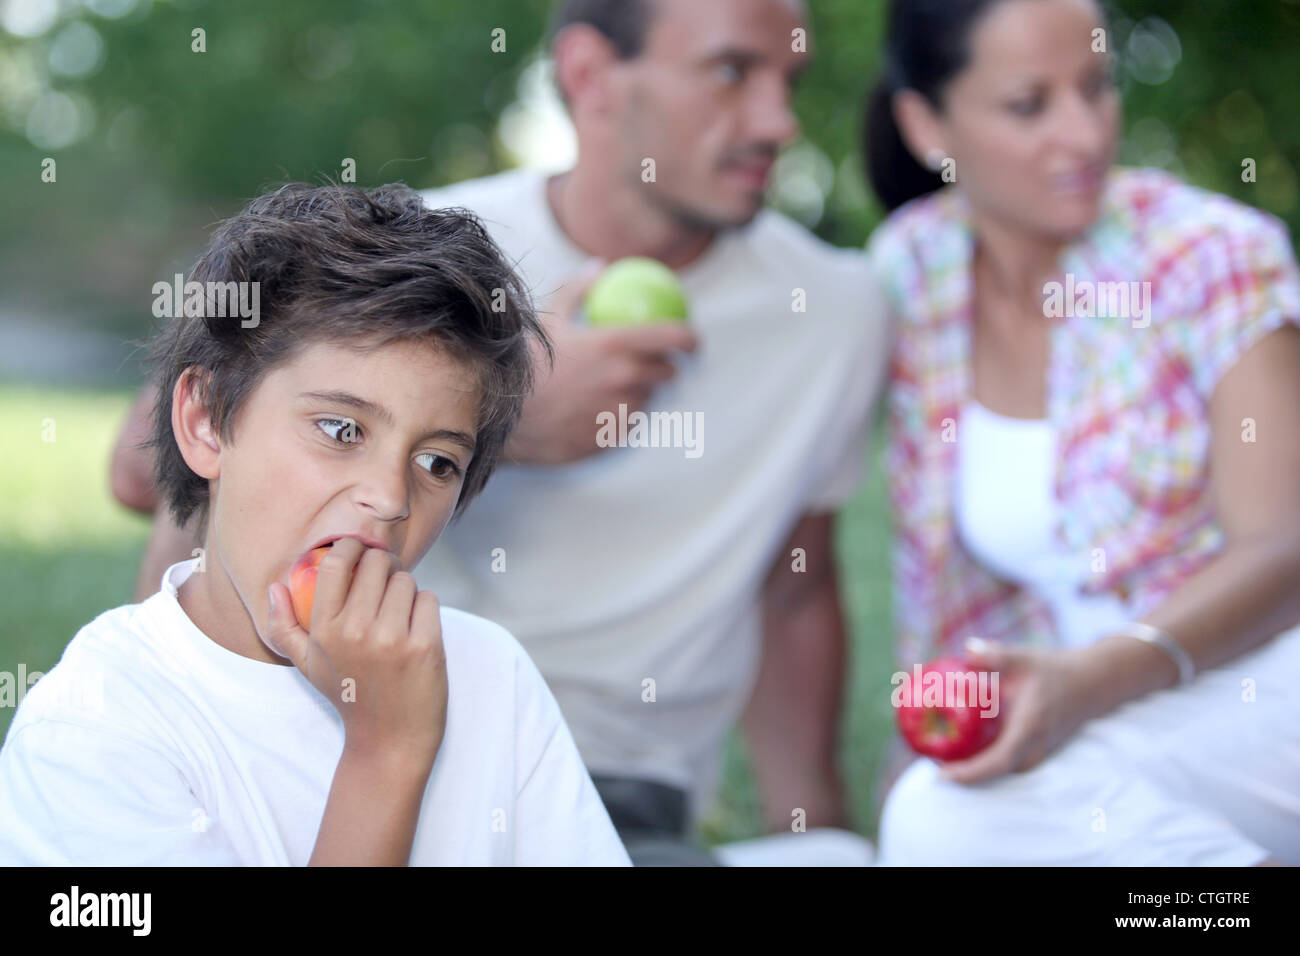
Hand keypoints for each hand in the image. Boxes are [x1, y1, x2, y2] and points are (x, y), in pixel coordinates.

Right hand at [264, 537, 447, 769]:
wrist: (389, 740)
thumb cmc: (348, 696)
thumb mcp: (307, 666)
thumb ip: (283, 627)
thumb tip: (275, 588)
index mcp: (324, 631)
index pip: (336, 563)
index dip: (351, 547)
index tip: (360, 552)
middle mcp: (355, 631)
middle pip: (377, 563)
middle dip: (384, 567)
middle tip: (386, 583)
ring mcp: (391, 638)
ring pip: (406, 580)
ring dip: (406, 591)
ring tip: (399, 616)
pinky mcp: (424, 645)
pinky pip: (428, 599)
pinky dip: (425, 609)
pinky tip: (416, 630)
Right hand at [506, 259, 699, 464]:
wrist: (503, 416)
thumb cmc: (526, 364)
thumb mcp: (549, 320)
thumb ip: (578, 290)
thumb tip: (600, 266)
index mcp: (615, 345)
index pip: (674, 337)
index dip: (691, 338)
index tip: (693, 341)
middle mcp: (625, 379)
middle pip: (666, 373)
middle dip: (663, 369)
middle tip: (650, 366)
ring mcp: (620, 412)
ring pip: (646, 401)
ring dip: (638, 394)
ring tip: (607, 389)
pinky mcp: (612, 438)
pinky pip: (628, 425)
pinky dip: (620, 417)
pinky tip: (594, 411)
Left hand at [937, 638, 1095, 784]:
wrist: (1092, 683)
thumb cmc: (1054, 670)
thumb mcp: (1024, 658)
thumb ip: (995, 654)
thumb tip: (966, 649)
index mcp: (1029, 729)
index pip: (997, 762)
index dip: (968, 773)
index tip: (940, 775)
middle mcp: (1034, 748)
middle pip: (994, 773)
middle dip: (961, 774)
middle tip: (928, 761)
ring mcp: (1038, 754)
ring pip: (1000, 771)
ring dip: (971, 769)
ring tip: (938, 757)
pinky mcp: (1037, 753)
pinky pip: (1007, 763)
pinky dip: (984, 761)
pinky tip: (962, 748)